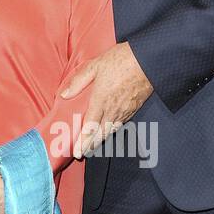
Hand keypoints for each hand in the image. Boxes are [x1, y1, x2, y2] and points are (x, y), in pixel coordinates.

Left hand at [59, 42, 152, 156]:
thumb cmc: (121, 60)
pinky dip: (112, 130)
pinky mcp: (134, 108)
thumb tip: (65, 94)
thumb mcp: (95, 65)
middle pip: (100, 134)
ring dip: (101, 139)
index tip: (77, 152)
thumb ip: (79, 81)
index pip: (90, 128)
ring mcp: (125, 110)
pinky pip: (121, 124)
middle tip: (82, 153)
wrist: (148, 60)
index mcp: (101, 100)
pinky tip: (108, 130)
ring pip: (111, 131)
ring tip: (92, 145)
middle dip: (90, 145)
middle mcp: (113, 109)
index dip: (83, 142)